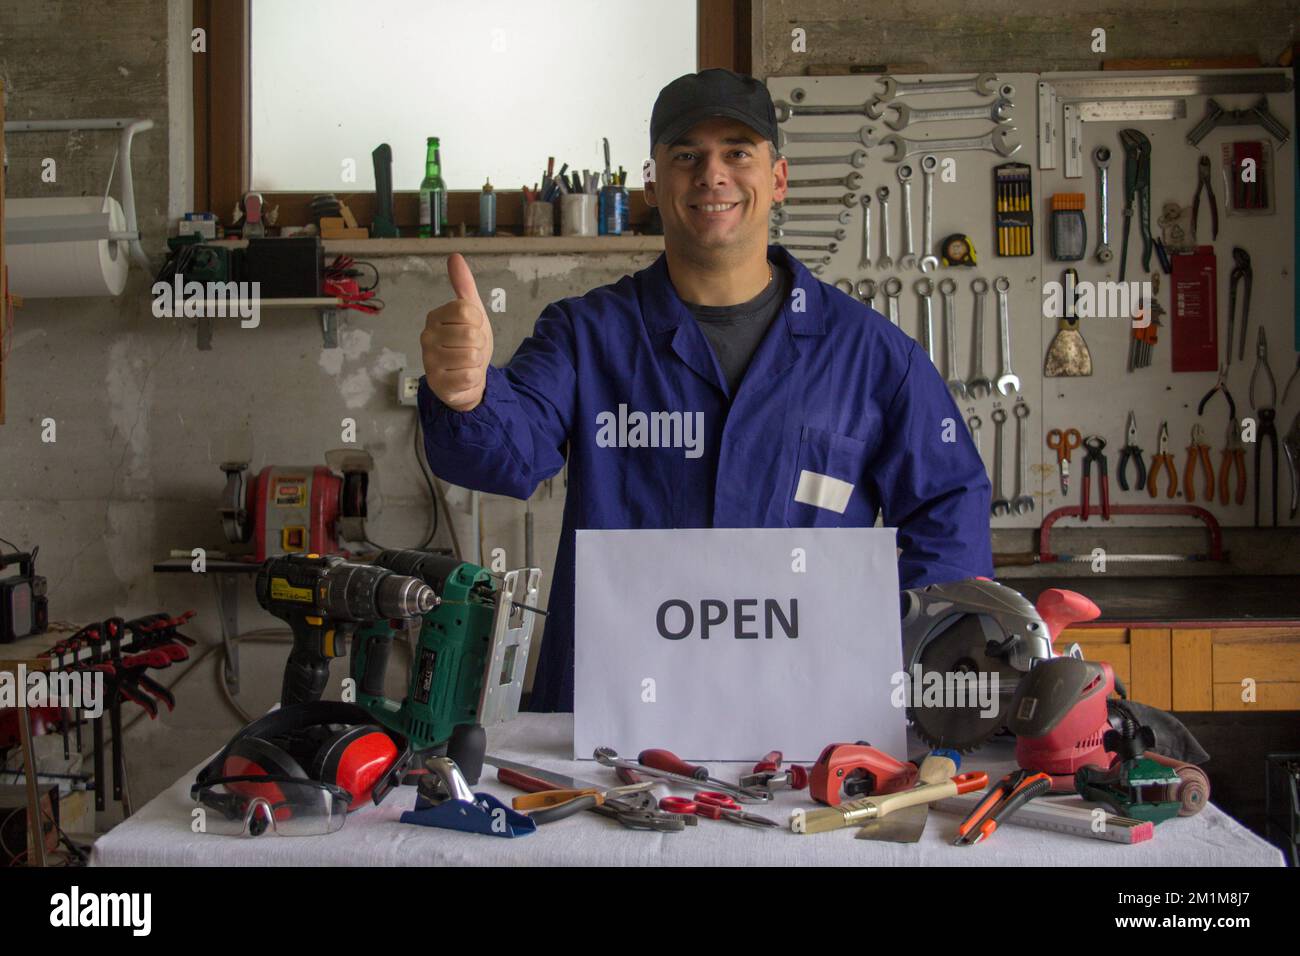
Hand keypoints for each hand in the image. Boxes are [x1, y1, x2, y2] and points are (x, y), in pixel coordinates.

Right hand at [421, 253, 493, 411]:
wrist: (466, 379)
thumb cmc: (467, 344)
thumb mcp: (471, 313)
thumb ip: (463, 285)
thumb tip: (455, 257)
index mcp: (435, 317)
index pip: (467, 310)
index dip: (478, 321)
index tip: (472, 327)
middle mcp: (427, 337)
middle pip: (471, 334)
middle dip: (479, 343)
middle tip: (470, 348)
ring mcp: (430, 361)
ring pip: (472, 356)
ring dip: (476, 361)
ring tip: (466, 362)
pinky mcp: (438, 383)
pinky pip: (469, 375)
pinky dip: (473, 377)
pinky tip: (463, 376)